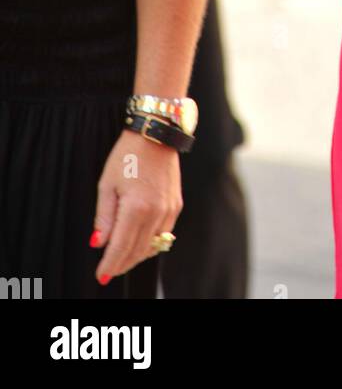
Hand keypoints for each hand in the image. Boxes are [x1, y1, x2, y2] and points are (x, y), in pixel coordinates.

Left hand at [91, 130, 181, 284]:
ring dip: (136, 256)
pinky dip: (151, 243)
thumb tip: (98, 244)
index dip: (109, 265)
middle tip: (108, 271)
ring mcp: (169, 210)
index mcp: (135, 208)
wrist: (157, 133)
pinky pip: (164, 234)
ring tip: (121, 260)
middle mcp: (155, 212)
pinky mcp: (176, 205)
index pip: (120, 247)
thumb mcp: (107, 184)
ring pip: (152, 246)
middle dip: (121, 264)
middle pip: (137, 251)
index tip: (100, 275)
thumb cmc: (128, 155)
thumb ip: (103, 217)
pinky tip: (140, 244)